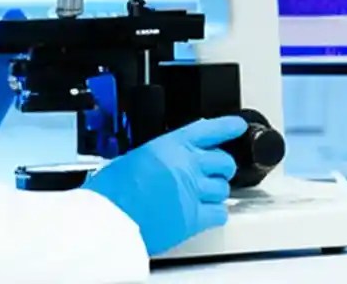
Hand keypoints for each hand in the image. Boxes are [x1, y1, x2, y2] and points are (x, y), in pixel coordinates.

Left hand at [0, 8, 24, 172]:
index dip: (5, 25)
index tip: (19, 21)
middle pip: (8, 41)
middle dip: (21, 38)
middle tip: (34, 39)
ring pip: (18, 56)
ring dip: (28, 55)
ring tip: (35, 56)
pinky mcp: (8, 91)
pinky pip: (23, 76)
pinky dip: (30, 74)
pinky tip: (32, 76)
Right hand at [82, 116, 248, 255]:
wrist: (108, 219)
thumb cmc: (112, 191)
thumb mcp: (133, 158)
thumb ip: (158, 158)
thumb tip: (164, 162)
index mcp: (171, 146)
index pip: (209, 130)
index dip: (228, 127)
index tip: (238, 127)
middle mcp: (187, 165)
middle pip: (223, 162)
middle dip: (222, 168)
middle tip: (216, 173)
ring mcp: (193, 190)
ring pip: (223, 188)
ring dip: (216, 192)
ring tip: (203, 196)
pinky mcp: (194, 217)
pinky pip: (220, 213)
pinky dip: (216, 213)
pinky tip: (207, 213)